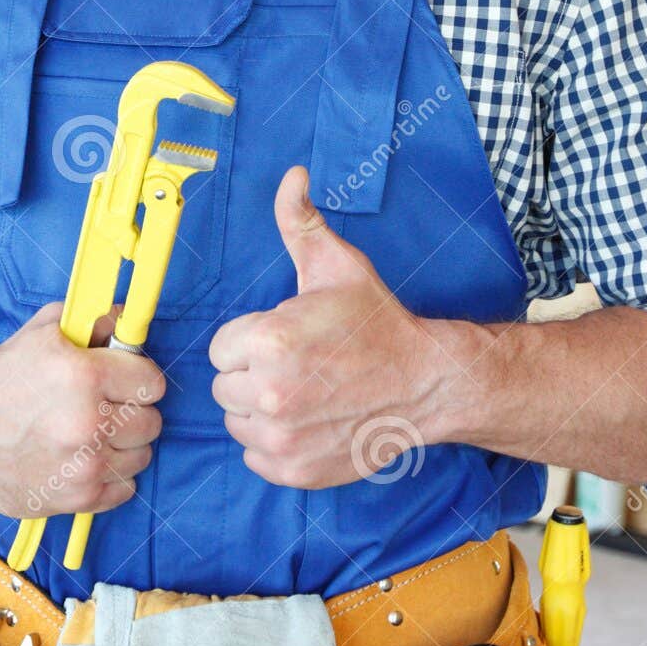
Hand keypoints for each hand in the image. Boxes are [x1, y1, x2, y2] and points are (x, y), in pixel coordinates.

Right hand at [0, 300, 164, 520]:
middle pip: (151, 422)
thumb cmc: (2, 375)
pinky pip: (125, 489)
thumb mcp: (46, 329)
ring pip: (141, 456)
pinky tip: (85, 459)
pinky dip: (111, 475)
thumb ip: (94, 320)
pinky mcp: (74, 501)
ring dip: (123, 444)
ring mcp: (82, 469)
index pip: (152, 383)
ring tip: (92, 433)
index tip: (123, 379)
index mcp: (84, 377)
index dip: (138, 377)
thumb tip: (127, 321)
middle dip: (131, 410)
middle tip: (105, 406)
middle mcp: (86, 425)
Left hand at [209, 165, 444, 488]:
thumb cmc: (377, 323)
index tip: (285, 338)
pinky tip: (307, 421)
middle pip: (225, 385)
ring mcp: (282, 437)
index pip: (221, 348)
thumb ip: (301, 221)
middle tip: (298, 365)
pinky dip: (274, 443)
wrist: (425, 383)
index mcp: (271, 339)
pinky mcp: (293, 470)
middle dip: (253, 373)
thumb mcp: (337, 265)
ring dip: (261, 409)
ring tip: (303, 392)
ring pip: (237, 421)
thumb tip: (292, 176)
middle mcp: (270, 392)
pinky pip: (254, 456)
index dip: (251, 340)